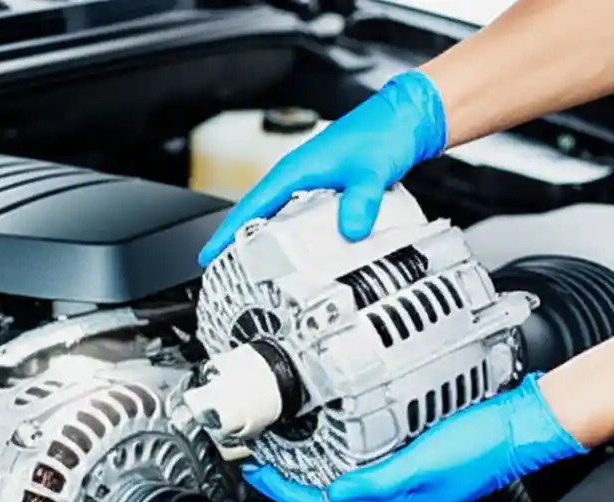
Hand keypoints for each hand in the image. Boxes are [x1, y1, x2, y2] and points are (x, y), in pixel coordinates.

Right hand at [197, 69, 447, 266]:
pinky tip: (299, 251)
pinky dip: (291, 234)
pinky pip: (298, 216)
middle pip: (257, 214)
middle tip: (228, 271)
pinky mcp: (326, 187)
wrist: (405, 118)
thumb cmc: (383, 134)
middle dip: (239, 241)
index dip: (227, 234)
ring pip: (277, 216)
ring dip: (265, 239)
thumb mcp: (372, 172)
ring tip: (258, 267)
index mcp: (295, 172)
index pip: (250, 208)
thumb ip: (361, 202)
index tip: (208, 256)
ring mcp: (310, 181)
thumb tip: (350, 231)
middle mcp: (297, 176)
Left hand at [242, 373, 586, 501]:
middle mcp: (398, 499)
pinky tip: (331, 444)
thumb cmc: (484, 446)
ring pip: (344, 483)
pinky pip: (364, 466)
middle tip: (260, 462)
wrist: (523, 427)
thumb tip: (336, 491)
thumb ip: (380, 480)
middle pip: (328, 498)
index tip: (258, 472)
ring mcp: (406, 481)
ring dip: (311, 470)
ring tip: (284, 454)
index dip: (286, 492)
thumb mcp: (425, 461)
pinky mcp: (415, 461)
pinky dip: (338, 457)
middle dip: (290, 483)